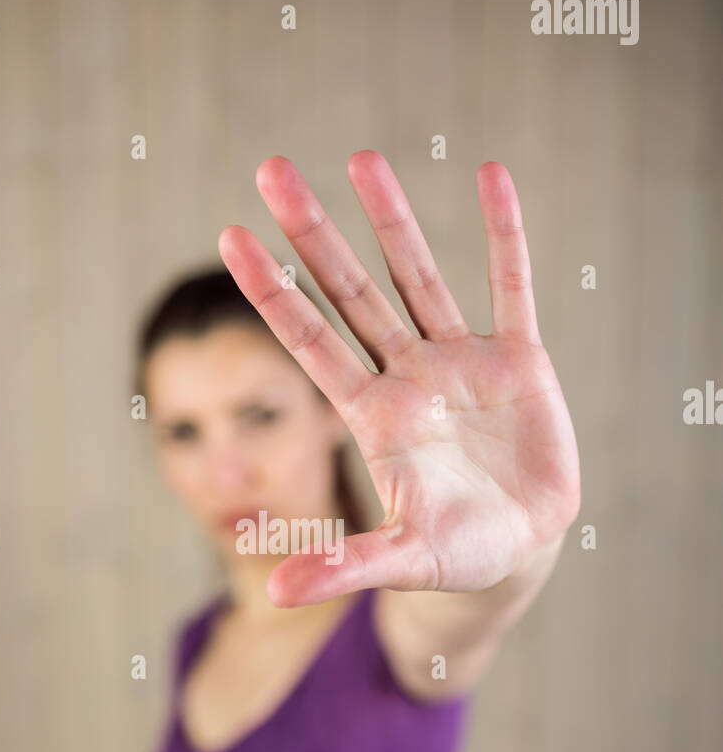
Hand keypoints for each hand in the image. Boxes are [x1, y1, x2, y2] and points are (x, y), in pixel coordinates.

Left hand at [218, 151, 580, 605]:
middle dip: (312, 233)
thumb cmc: (456, 554)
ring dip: (393, 219)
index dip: (272, 290)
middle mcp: (407, 376)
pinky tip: (491, 174)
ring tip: (360, 158)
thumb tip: (275, 593)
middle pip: (351, 292)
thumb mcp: (403, 560)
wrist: (521, 548)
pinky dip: (504, 233)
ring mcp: (460, 362)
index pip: (309, 340)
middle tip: (271, 168)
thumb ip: (344, 566)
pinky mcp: (519, 360)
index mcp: (373, 416)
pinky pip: (511, 285)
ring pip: (418, 276)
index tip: (231, 236)